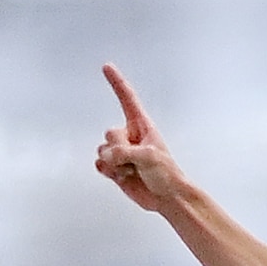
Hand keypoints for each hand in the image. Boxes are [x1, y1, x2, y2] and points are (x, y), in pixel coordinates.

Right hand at [92, 65, 186, 213]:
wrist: (167, 198)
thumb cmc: (167, 174)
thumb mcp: (150, 156)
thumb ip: (125, 152)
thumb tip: (107, 156)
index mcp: (142, 126)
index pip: (127, 99)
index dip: (116, 82)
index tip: (107, 67)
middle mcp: (130, 136)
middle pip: (109, 133)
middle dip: (119, 148)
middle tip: (135, 159)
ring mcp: (121, 152)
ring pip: (102, 150)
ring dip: (114, 163)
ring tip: (132, 170)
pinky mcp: (115, 168)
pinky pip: (100, 163)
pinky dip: (107, 171)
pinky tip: (122, 176)